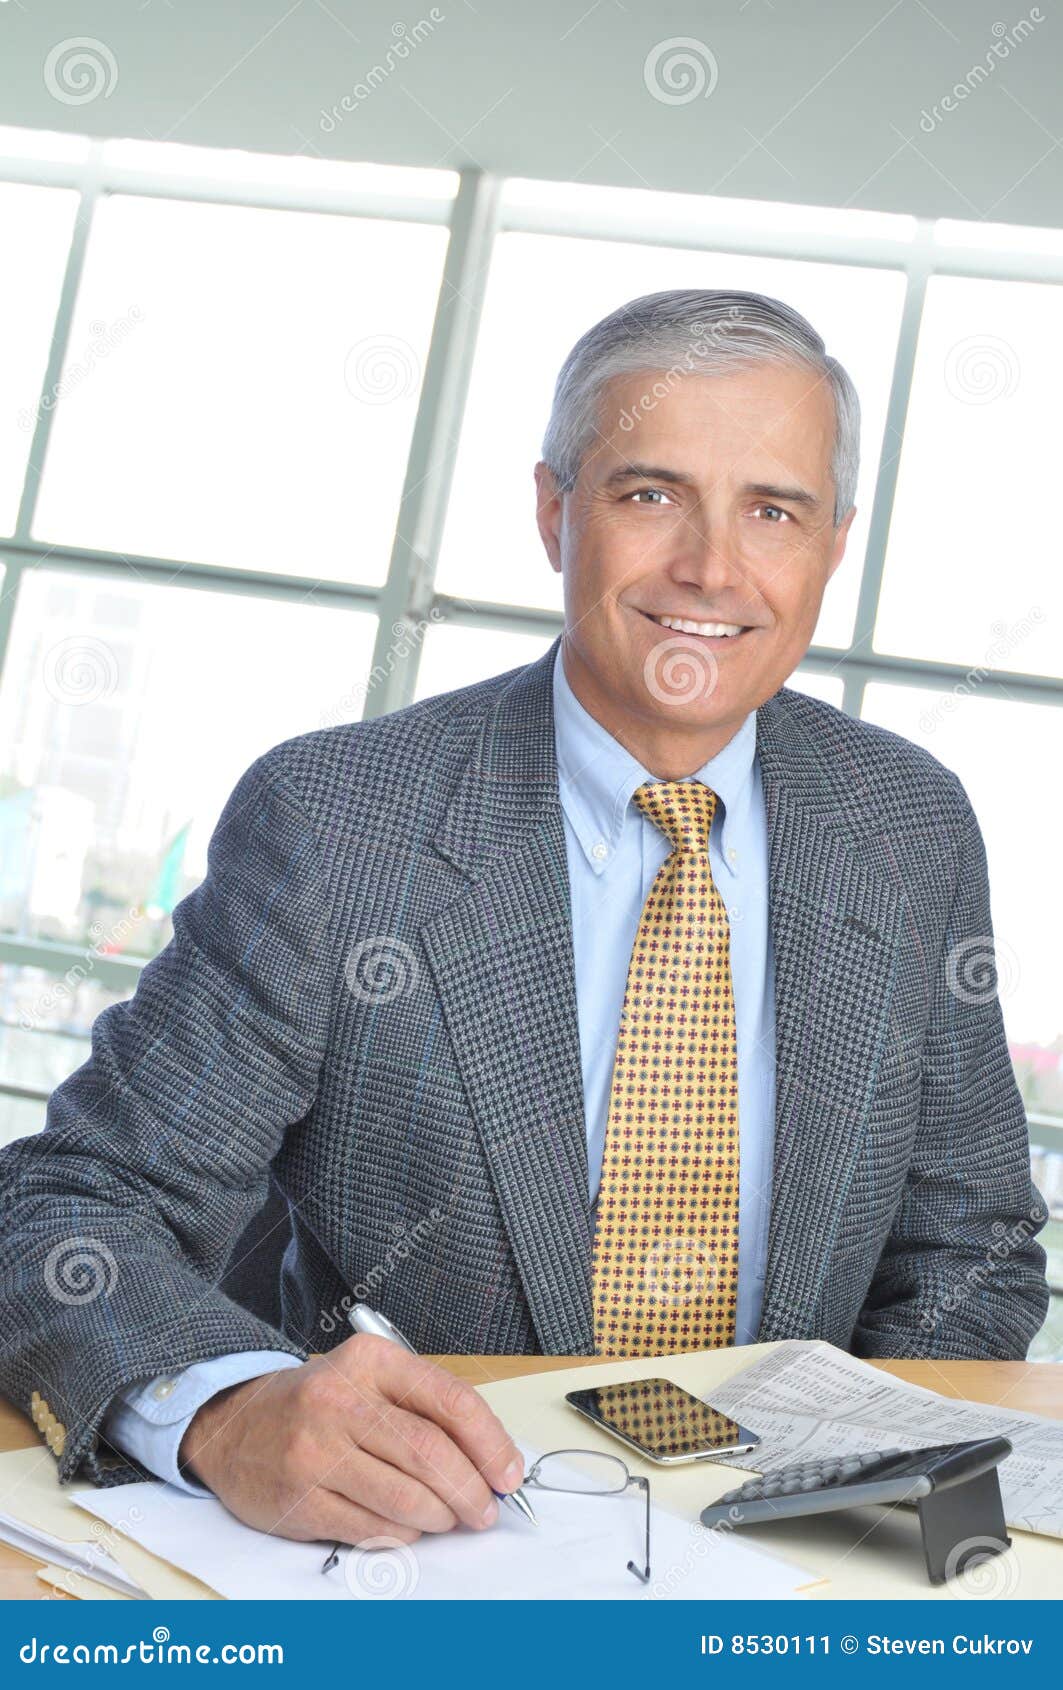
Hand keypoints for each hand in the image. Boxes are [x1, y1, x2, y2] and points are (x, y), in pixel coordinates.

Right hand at [179, 1333, 524, 1547]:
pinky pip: (372, 1529)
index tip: (508, 1473)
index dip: (491, 1444)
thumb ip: (425, 1409)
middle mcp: (340, 1401)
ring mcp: (315, 1452)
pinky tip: (407, 1526)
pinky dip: (403, 1534)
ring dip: (441, 1517)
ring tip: (449, 1518)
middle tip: (485, 1510)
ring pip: (405, 1498)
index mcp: (370, 1362)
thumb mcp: (369, 1380)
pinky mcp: (300, 1499)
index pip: (451, 1401)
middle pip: (431, 1454)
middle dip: (471, 1491)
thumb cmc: (318, 1405)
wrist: (234, 1426)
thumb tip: (491, 1460)